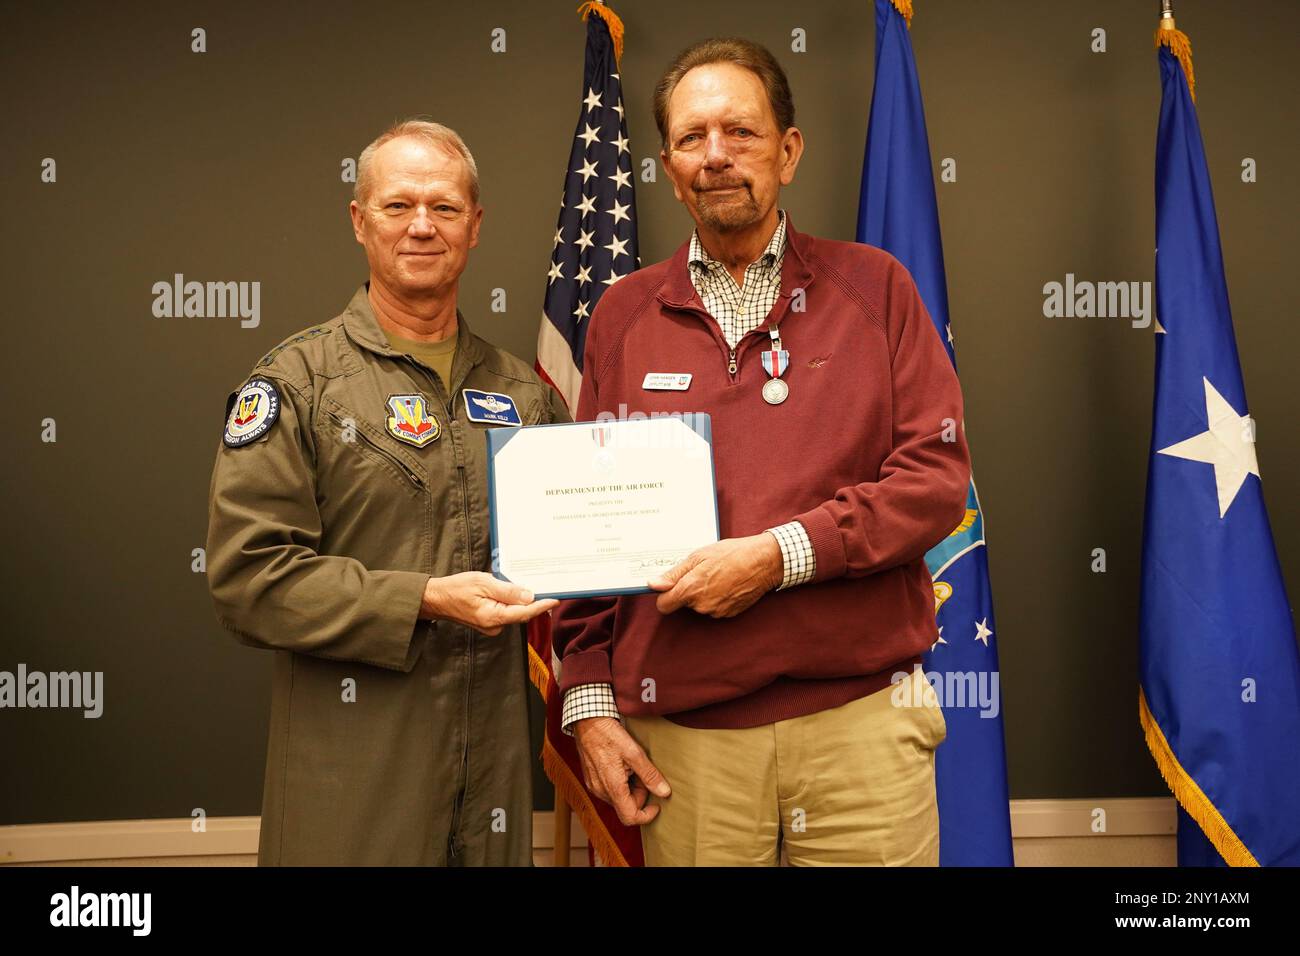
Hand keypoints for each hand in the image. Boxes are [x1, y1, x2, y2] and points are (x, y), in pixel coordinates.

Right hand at [420, 572, 557, 634]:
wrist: (436, 599)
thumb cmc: (456, 589)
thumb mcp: (483, 583)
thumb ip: (508, 591)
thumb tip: (529, 596)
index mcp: (494, 617)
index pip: (525, 612)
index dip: (542, 606)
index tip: (555, 600)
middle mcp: (495, 626)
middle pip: (521, 613)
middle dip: (532, 600)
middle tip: (544, 585)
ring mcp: (492, 626)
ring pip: (514, 612)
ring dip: (519, 600)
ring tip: (520, 584)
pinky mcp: (489, 623)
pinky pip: (505, 612)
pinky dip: (510, 602)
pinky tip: (508, 591)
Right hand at [573, 717, 670, 825]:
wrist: (587, 722)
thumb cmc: (609, 735)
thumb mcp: (634, 753)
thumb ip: (649, 775)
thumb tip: (664, 792)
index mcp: (612, 787)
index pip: (630, 817)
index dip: (646, 815)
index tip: (656, 804)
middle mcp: (600, 791)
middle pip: (626, 806)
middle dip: (639, 794)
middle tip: (643, 772)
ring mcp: (594, 786)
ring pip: (618, 798)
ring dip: (630, 788)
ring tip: (632, 766)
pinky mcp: (591, 780)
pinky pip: (609, 789)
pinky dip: (620, 783)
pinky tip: (622, 765)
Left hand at [647, 533, 782, 617]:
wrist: (763, 562)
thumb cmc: (731, 554)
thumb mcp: (698, 556)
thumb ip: (674, 574)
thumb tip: (653, 585)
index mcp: (690, 589)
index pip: (663, 605)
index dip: (665, 595)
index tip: (671, 586)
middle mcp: (702, 605)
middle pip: (682, 604)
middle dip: (688, 591)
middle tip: (702, 572)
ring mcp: (716, 612)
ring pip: (699, 606)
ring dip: (703, 594)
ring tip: (718, 576)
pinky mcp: (728, 614)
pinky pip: (713, 608)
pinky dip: (717, 598)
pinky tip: (727, 584)